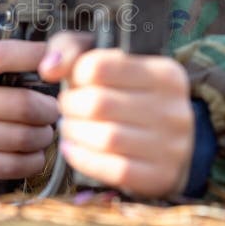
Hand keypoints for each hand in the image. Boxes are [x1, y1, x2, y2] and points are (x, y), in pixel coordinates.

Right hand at [0, 41, 58, 196]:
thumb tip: (42, 50)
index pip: (0, 54)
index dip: (34, 56)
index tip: (57, 65)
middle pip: (22, 104)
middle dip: (50, 112)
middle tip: (55, 114)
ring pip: (21, 137)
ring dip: (44, 139)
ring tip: (44, 135)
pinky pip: (10, 164)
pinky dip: (32, 162)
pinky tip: (33, 156)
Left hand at [38, 32, 192, 197]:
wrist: (176, 140)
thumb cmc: (130, 93)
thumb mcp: (108, 60)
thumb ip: (73, 50)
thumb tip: (48, 68)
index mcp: (164, 72)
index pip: (101, 66)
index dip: (76, 74)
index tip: (76, 80)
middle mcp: (173, 108)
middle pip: (99, 104)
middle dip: (71, 106)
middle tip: (67, 107)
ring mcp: (170, 145)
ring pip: (106, 139)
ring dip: (75, 132)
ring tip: (69, 126)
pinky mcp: (160, 175)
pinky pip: (113, 170)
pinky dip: (83, 158)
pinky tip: (73, 148)